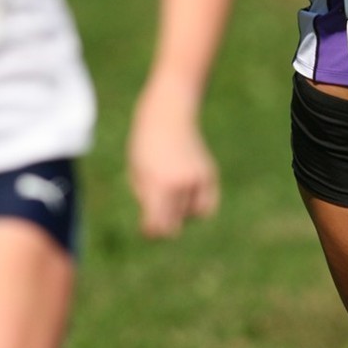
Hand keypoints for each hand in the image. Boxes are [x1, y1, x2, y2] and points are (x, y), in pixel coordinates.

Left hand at [127, 82, 219, 237]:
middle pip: (174, 223)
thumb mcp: (138, 173)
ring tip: (171, 202)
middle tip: (158, 223)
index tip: (146, 230)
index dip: (150, 231)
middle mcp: (181, 184)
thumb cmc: (146, 145)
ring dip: (181, 216)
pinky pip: (206, 205)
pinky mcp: (209, 174)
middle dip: (165, 227)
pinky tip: (186, 200)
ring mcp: (197, 179)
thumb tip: (158, 225)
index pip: (157, 223)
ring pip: (191, 216)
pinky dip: (197, 208)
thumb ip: (147, 200)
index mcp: (158, 184)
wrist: (168, 115)